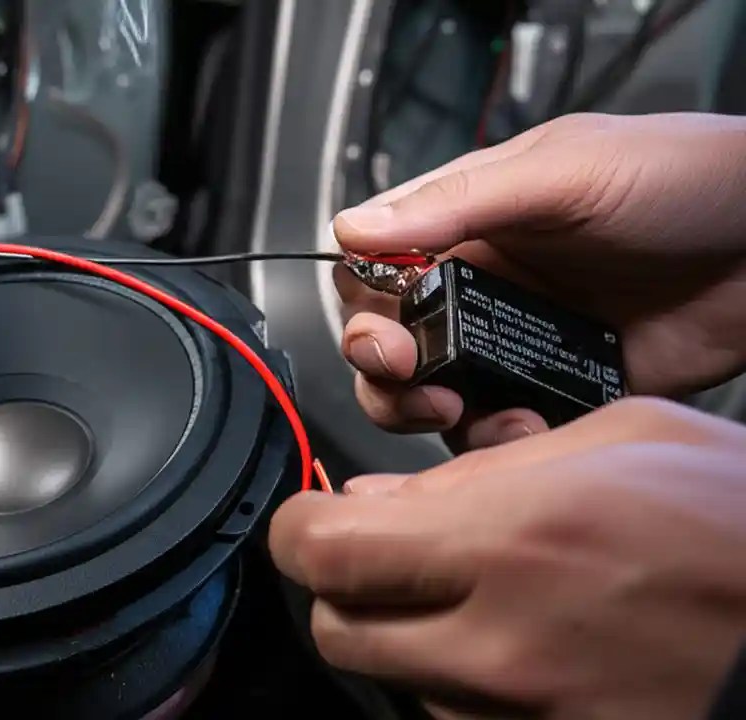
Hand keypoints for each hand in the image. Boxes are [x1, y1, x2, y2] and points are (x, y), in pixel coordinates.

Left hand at [269, 397, 745, 718]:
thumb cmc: (741, 524)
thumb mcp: (615, 443)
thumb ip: (479, 473)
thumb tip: (379, 501)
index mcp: (508, 538)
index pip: (321, 549)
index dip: (300, 529)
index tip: (315, 516)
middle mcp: (501, 642)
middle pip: (339, 631)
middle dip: (345, 589)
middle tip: (386, 560)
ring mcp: (527, 716)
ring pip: (398, 686)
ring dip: (410, 641)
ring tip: (481, 602)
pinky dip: (466, 689)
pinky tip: (523, 651)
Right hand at [333, 112, 745, 450]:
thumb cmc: (681, 178)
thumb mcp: (562, 171)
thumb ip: (457, 201)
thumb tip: (355, 227)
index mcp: (468, 224)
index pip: (374, 268)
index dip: (362, 304)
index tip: (383, 327)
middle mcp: (482, 286)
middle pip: (388, 341)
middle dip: (381, 368)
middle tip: (411, 375)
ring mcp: (516, 342)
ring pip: (430, 394)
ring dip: (425, 412)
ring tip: (459, 410)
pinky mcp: (558, 389)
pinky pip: (499, 428)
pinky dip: (495, 441)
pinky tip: (525, 428)